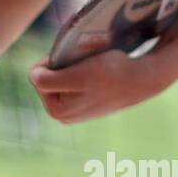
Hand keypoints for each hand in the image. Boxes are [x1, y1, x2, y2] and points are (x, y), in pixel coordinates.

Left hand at [28, 48, 175, 123]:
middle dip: (60, 66)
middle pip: (48, 78)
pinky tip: (96, 70)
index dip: (52, 63)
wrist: (144, 77)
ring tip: (90, 66)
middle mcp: (64, 115)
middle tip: (83, 62)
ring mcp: (75, 110)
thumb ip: (48, 80)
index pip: (38, 76)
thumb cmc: (112, 74)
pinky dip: (81, 71)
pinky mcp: (87, 102)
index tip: (73, 61)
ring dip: (71, 67)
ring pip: (61, 77)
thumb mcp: (77, 76)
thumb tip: (33, 77)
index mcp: (57, 112)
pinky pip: (74, 80)